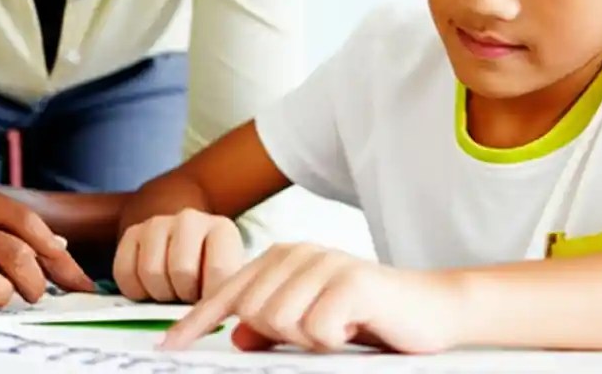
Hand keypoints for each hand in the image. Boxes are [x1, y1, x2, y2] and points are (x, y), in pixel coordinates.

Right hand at [113, 209, 243, 302]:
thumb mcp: (226, 285)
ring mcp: (158, 223)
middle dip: (183, 296)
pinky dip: (135, 290)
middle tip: (187, 298)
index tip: (208, 309)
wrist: (191, 256)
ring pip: (151, 271)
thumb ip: (219, 298)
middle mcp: (190, 220)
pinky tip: (149, 288)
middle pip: (181, 270)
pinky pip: (124, 271)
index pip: (218, 270)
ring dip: (159, 294)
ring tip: (170, 292)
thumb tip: (203, 320)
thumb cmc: (212, 275)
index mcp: (222, 230)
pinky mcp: (132, 233)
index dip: (211, 299)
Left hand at [160, 243, 463, 353]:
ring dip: (311, 337)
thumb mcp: (313, 321)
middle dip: (280, 334)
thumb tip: (236, 336)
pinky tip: (356, 326)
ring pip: (280, 322)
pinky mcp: (350, 282)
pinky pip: (316, 329)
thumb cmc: (370, 316)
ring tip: (340, 325)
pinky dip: (334, 338)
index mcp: (283, 258)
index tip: (169, 347)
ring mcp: (324, 263)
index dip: (196, 322)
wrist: (433, 308)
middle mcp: (299, 253)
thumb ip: (273, 326)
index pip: (228, 292)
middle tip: (322, 328)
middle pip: (252, 311)